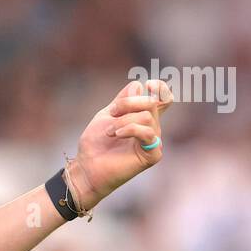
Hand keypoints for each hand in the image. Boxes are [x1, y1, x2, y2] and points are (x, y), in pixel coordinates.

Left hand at [69, 79, 172, 208]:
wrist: (87, 166)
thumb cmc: (95, 143)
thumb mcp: (107, 114)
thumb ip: (124, 100)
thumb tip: (140, 85)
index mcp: (142, 117)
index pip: (163, 98)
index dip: (160, 88)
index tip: (148, 84)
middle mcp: (151, 128)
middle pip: (152, 103)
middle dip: (129, 103)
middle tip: (112, 112)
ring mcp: (153, 141)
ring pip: (147, 117)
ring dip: (123, 120)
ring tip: (109, 132)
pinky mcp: (152, 154)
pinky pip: (148, 133)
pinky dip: (130, 129)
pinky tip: (116, 134)